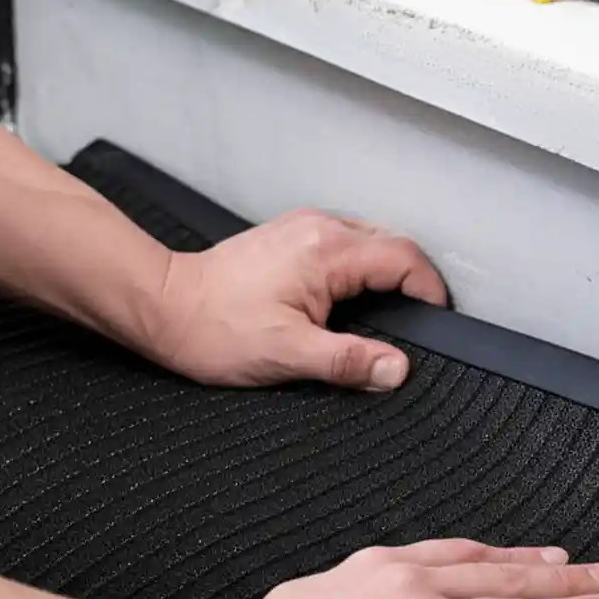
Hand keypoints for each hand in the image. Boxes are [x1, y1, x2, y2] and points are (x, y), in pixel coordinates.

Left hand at [152, 209, 447, 388]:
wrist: (162, 306)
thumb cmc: (213, 328)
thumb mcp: (287, 354)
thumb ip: (349, 362)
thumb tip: (397, 369)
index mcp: (327, 251)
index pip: (405, 259)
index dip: (430, 291)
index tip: (435, 323)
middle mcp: (319, 229)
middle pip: (393, 245)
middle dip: (413, 282)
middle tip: (418, 323)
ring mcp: (304, 229)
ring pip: (370, 242)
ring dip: (386, 275)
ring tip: (389, 315)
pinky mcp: (290, 238)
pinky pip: (344, 245)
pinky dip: (360, 270)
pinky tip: (351, 301)